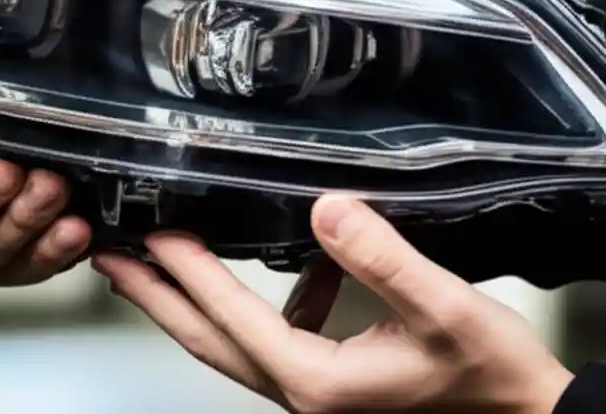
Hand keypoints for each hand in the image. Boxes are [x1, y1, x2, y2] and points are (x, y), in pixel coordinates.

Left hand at [91, 195, 571, 412]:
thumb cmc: (494, 379)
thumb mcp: (445, 309)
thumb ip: (383, 259)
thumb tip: (328, 210)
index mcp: (320, 382)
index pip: (232, 318)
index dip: (188, 273)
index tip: (152, 236)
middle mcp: (308, 394)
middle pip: (210, 341)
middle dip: (157, 296)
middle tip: (111, 260)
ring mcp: (319, 393)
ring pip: (237, 342)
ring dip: (201, 299)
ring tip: (172, 260)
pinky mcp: (337, 383)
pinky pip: (282, 339)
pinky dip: (273, 305)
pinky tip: (305, 272)